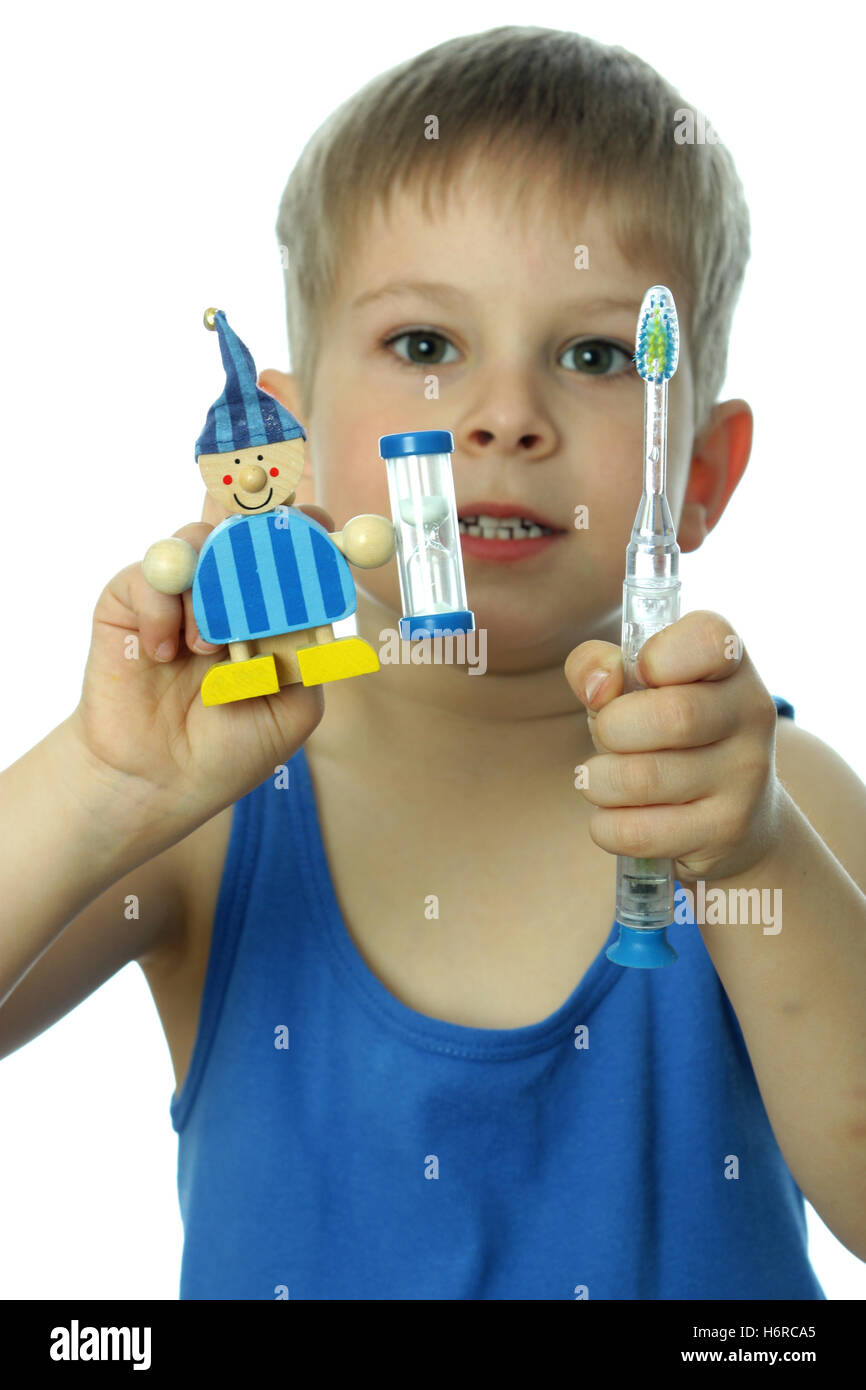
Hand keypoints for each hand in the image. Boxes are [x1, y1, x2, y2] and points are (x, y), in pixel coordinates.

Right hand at [72, 512, 329, 838]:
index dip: (307, 530)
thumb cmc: (226, 750)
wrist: (157, 784)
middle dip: (261, 530)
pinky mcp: (129, 605)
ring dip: (211, 586)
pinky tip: (163, 655)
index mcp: (269, 613)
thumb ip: (310, 656)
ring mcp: (178, 595)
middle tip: (268, 552)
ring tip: (207, 646)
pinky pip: (150, 573)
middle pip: (244, 526)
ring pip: (198, 541)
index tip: (321, 529)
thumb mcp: (293, 710)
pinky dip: (162, 609)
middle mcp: (225, 593)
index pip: (291, 550)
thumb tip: (313, 605)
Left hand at [564, 611, 783, 882]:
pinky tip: (618, 816)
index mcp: (731, 664)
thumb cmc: (665, 737)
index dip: (657, 655)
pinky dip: (607, 826)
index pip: (709, 639)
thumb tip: (597, 685)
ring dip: (599, 780)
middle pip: (672, 716)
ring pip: (643, 779)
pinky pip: (637, 831)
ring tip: (602, 779)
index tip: (643, 675)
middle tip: (606, 737)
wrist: (735, 821)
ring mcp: (745, 777)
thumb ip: (597, 666)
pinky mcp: (725, 831)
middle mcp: (751, 715)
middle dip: (612, 728)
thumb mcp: (632, 689)